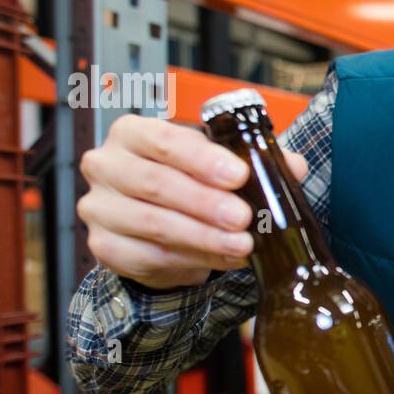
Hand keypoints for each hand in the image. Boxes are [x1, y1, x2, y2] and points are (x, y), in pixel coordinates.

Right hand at [77, 114, 307, 289]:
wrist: (154, 222)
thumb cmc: (185, 180)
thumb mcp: (217, 162)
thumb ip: (255, 159)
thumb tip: (293, 166)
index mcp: (132, 133)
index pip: (163, 140)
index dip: (202, 159)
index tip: (239, 175)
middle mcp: (106, 166)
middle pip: (155, 183)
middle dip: (205, 203)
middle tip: (243, 218)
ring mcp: (100, 208)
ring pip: (153, 224)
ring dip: (203, 237)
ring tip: (242, 245)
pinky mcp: (105, 246)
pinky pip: (150, 256)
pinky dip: (192, 260)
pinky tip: (222, 260)